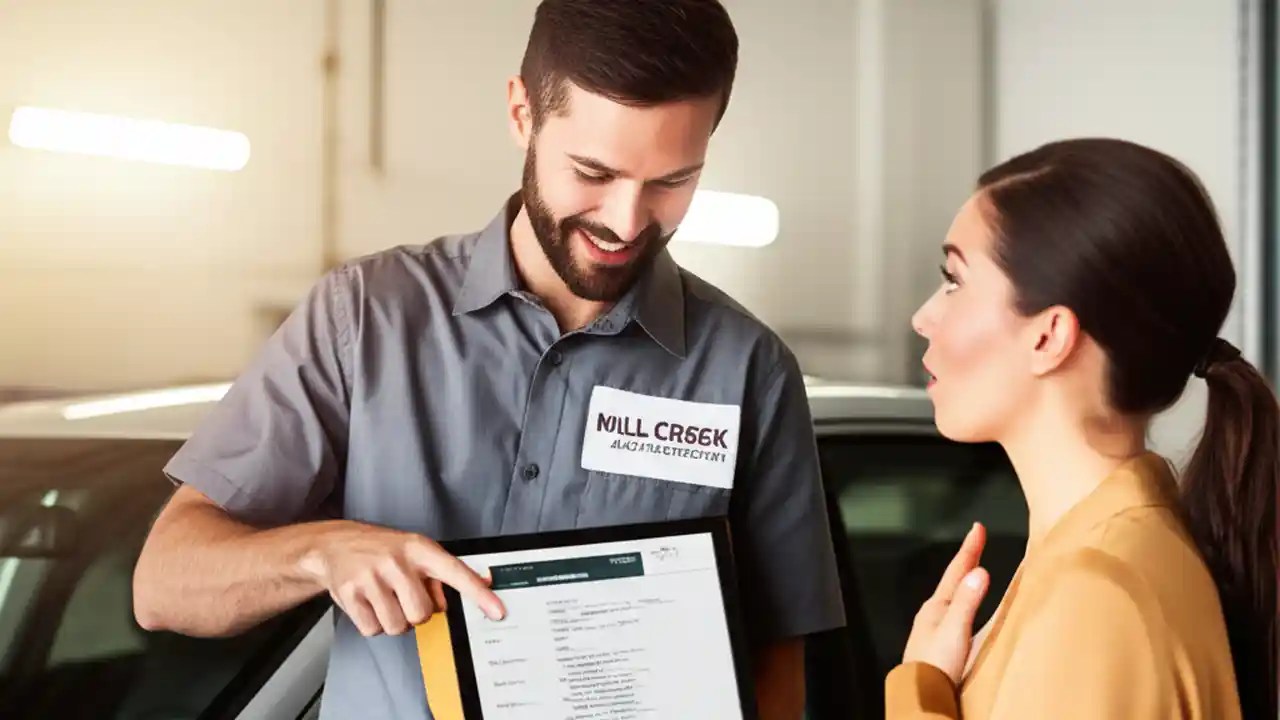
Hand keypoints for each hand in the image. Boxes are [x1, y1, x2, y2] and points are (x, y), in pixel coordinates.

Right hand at [300, 522, 505, 636]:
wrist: (333, 545)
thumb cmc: (381, 550)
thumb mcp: (413, 552)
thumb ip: (439, 575)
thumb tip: (466, 594)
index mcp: (419, 548)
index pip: (456, 572)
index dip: (478, 594)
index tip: (497, 611)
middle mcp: (397, 562)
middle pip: (423, 614)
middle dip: (416, 613)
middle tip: (403, 596)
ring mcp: (371, 578)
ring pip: (398, 627)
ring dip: (394, 620)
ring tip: (384, 598)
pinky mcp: (350, 594)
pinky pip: (373, 630)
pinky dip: (373, 624)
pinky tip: (368, 603)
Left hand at [902, 522, 989, 683]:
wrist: (920, 693)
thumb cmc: (935, 663)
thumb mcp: (954, 629)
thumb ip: (967, 602)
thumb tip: (979, 571)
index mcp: (937, 606)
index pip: (956, 570)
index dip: (969, 548)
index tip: (978, 527)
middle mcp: (934, 612)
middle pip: (954, 579)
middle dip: (967, 559)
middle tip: (977, 540)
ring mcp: (935, 626)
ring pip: (955, 596)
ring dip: (966, 580)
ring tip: (975, 567)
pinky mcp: (941, 641)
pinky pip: (957, 612)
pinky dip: (967, 601)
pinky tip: (969, 608)